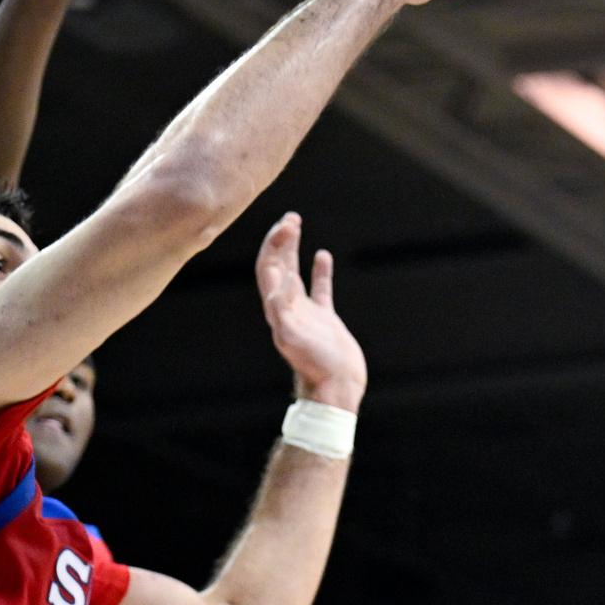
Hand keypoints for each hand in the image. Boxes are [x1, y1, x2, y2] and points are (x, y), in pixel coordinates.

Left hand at [257, 214, 366, 412]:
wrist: (336, 387)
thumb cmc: (316, 365)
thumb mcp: (295, 336)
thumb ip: (285, 307)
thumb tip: (285, 275)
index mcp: (276, 308)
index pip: (268, 267)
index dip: (273, 244)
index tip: (288, 226)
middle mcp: (286, 306)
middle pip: (276, 265)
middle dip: (280, 239)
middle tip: (291, 217)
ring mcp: (305, 311)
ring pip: (294, 272)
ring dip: (293, 248)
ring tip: (297, 224)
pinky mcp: (324, 318)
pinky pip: (320, 289)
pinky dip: (320, 270)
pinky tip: (323, 256)